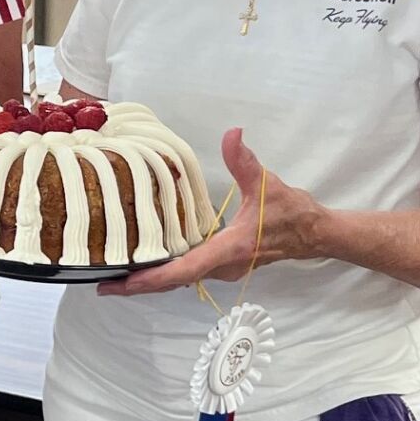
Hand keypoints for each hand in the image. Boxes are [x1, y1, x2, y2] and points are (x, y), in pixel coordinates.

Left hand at [97, 127, 326, 296]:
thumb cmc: (293, 212)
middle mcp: (223, 266)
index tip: (120, 285)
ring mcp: (224, 269)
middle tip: (102, 286)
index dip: (150, 279)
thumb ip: (245, 161)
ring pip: (180, 280)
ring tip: (116, 277)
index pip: (183, 270)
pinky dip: (165, 273)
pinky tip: (146, 263)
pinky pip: (188, 273)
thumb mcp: (267, 183)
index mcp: (229, 249)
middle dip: (138, 286)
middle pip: (174, 282)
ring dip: (150, 280)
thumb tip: (233, 134)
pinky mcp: (224, 265)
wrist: (316, 234)